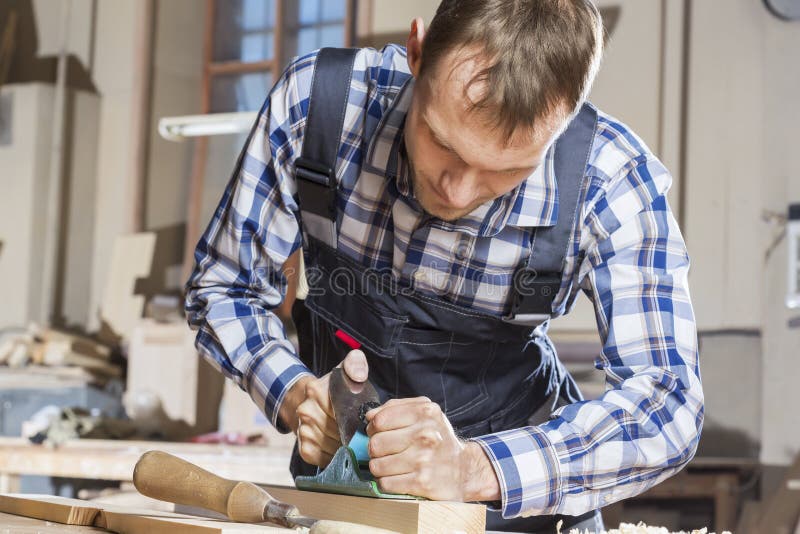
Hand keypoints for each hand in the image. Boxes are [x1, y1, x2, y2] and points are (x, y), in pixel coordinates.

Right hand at [279, 350, 368, 466]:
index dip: (359, 419)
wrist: (309, 402)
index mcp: (316, 391)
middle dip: (356, 434)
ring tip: (354, 440)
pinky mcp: (305, 450)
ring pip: (337, 448)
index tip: (366, 421)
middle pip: (342, 432)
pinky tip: (342, 447)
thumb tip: (358, 375)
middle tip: (363, 432)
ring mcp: (303, 431)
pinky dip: (339, 456)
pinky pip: (328, 459)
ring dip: (349, 448)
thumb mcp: (347, 370)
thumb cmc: (336, 390)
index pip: (345, 413)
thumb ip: (355, 365)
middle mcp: (306, 411)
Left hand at [365, 398, 500, 501]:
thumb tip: (370, 416)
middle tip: (387, 452)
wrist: (464, 470)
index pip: (380, 419)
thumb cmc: (438, 440)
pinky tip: (398, 478)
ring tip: (393, 465)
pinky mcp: (422, 482)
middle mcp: (426, 433)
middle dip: (376, 450)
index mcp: (426, 412)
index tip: (379, 433)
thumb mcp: (425, 414)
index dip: (373, 428)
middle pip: (376, 443)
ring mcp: (424, 459)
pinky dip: (387, 482)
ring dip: (380, 468)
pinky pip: (386, 483)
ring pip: (377, 465)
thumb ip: (395, 408)